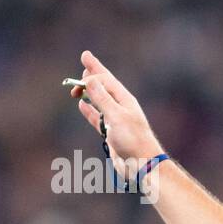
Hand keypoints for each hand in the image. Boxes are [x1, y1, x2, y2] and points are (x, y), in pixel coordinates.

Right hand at [72, 49, 163, 180]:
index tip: (81, 70)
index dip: (94, 71)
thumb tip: (89, 79)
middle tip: (84, 59)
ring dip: (89, 90)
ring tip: (80, 82)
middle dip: (94, 72)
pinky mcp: (110, 132)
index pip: (106, 79)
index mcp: (124, 100)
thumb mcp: (115, 116)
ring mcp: (115, 119)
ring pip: (99, 100)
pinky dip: (88, 110)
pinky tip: (81, 105)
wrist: (142, 164)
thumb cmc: (133, 140)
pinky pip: (96, 116)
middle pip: (104, 85)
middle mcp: (120, 107)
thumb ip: (102, 98)